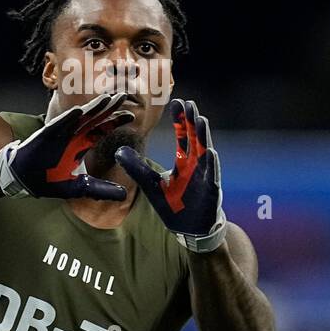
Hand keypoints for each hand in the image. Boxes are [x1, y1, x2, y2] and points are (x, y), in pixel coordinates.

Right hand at [0, 92, 135, 200]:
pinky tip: (78, 111)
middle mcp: (72, 136)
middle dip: (108, 107)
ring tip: (106, 98)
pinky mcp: (45, 136)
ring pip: (78, 117)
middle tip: (124, 95)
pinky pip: (57, 125)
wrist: (24, 180)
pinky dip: (67, 118)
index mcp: (81, 144)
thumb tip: (123, 195)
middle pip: (94, 118)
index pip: (102, 130)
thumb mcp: (79, 187)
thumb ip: (100, 189)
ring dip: (92, 108)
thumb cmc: (49, 180)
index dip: (115, 122)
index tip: (132, 117)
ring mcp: (59, 134)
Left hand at [115, 98, 226, 251]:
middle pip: (195, 139)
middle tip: (190, 103)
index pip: (183, 136)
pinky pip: (212, 176)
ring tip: (201, 120)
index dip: (180, 120)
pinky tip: (210, 152)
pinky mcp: (210, 191)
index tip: (177, 102)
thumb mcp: (150, 184)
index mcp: (184, 162)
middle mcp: (196, 166)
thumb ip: (136, 168)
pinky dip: (211, 164)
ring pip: (205, 153)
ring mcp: (205, 177)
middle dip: (192, 122)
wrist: (190, 229)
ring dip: (203, 137)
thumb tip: (118, 151)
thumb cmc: (174, 205)